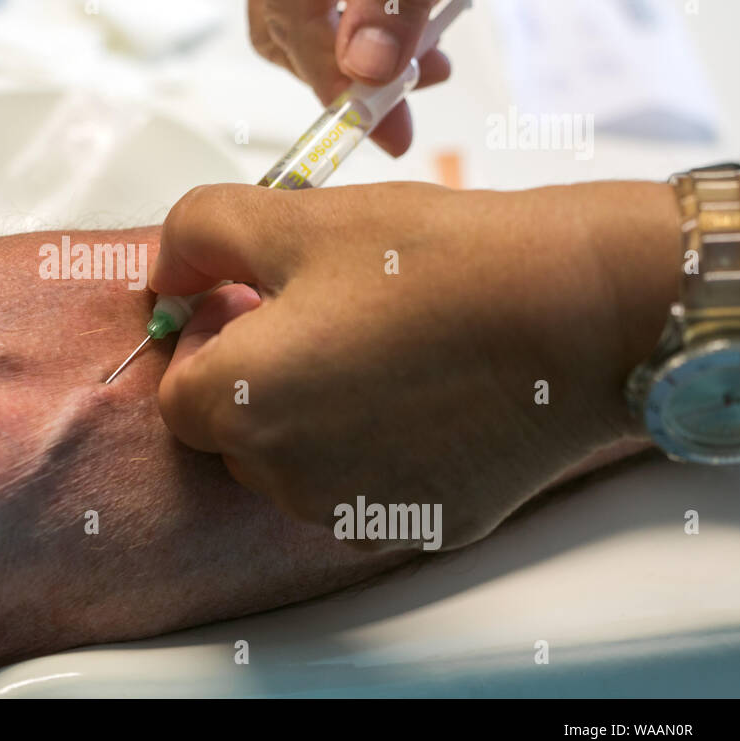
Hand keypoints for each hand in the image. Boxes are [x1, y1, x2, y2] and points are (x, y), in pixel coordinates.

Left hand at [150, 181, 680, 549]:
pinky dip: (375, 445)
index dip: (208, 340)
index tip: (255, 300)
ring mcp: (358, 511)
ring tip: (381, 345)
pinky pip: (366, 485)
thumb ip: (199, 235)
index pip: (177, 391)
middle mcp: (288, 479)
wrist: (577, 311)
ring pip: (297, 465)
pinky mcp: (424, 522)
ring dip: (314, 413)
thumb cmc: (435, 260)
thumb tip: (162, 273)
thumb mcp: (298, 218)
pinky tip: (425, 391)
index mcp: (242, 406)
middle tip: (323, 312)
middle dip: (257, 376)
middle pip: (234, 434)